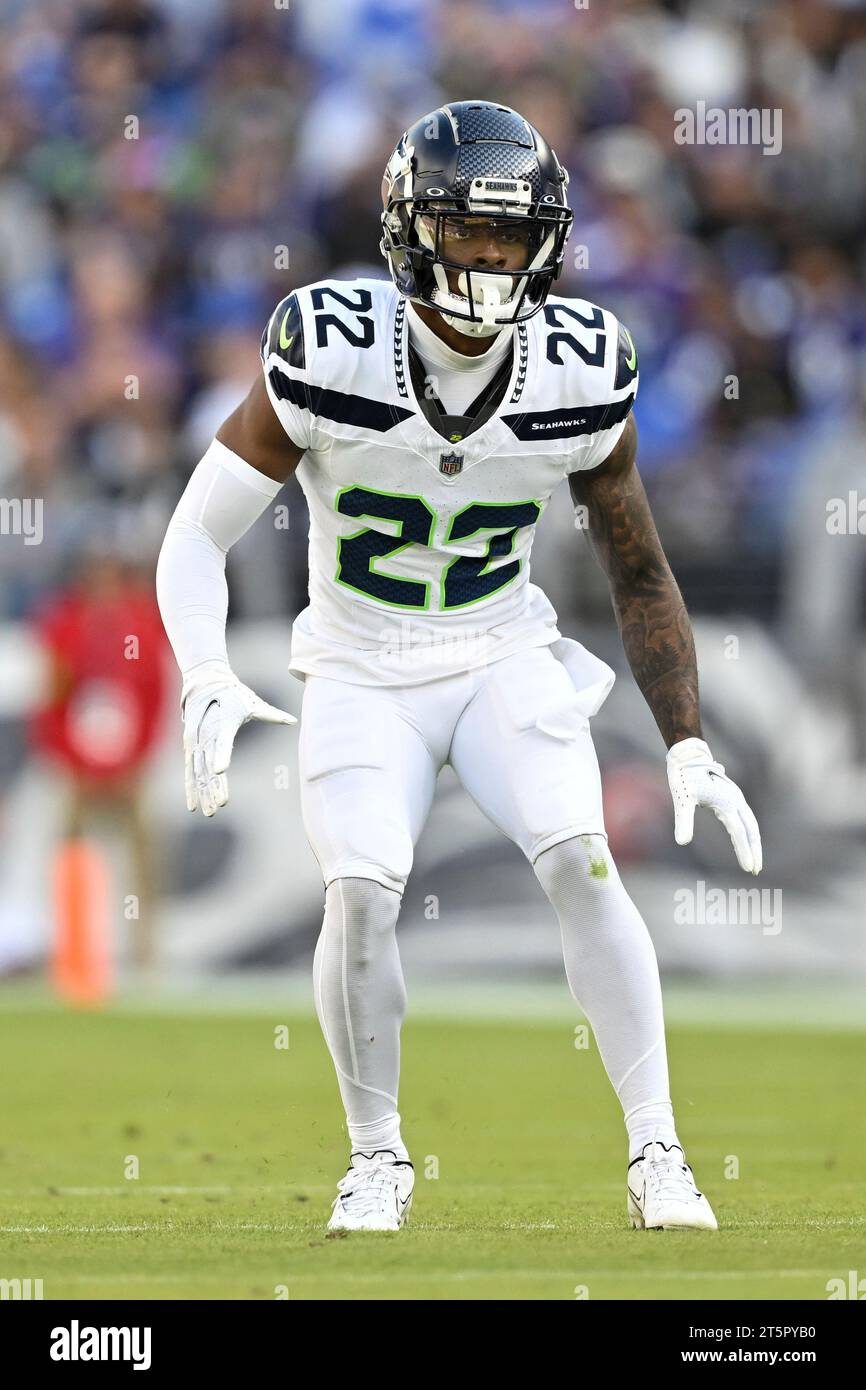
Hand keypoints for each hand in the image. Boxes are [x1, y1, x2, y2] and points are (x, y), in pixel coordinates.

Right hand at [181, 663, 295, 816]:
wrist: (206, 682)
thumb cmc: (233, 694)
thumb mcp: (252, 703)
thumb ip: (271, 714)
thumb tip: (293, 720)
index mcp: (221, 724)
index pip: (222, 742)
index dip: (221, 755)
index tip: (220, 770)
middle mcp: (205, 735)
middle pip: (208, 764)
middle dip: (213, 786)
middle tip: (220, 805)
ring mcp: (195, 742)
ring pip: (198, 772)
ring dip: (203, 792)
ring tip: (210, 812)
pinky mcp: (190, 748)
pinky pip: (190, 771)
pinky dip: (191, 788)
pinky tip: (194, 806)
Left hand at [666, 737, 761, 874]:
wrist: (688, 757)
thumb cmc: (684, 778)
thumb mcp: (682, 800)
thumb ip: (683, 821)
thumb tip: (682, 843)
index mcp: (727, 803)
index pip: (739, 832)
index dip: (745, 851)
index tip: (749, 869)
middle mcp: (736, 801)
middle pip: (752, 830)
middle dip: (754, 850)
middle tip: (755, 871)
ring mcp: (736, 798)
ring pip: (751, 824)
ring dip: (753, 842)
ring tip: (754, 860)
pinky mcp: (732, 797)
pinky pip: (745, 818)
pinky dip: (748, 832)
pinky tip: (744, 841)